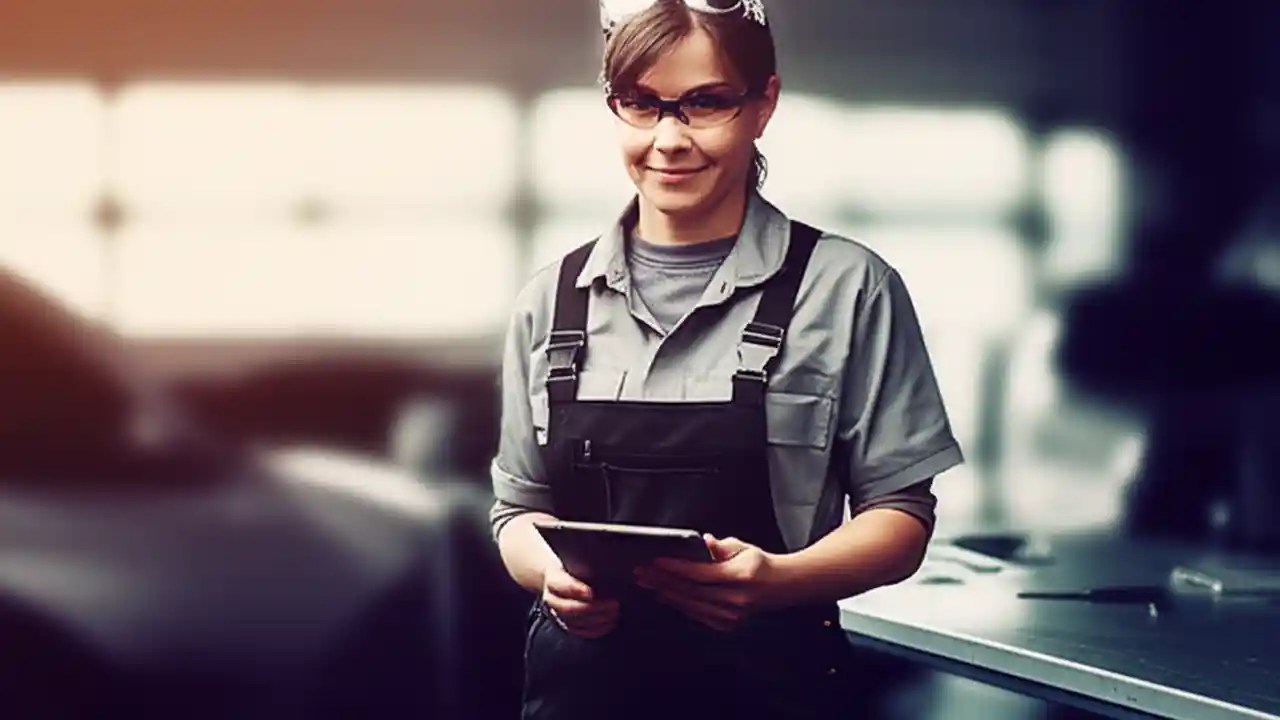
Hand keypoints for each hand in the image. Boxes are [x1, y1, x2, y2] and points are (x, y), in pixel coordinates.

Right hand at [541, 566, 619, 638]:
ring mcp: (558, 614)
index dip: (575, 590)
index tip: (592, 592)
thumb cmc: (574, 567)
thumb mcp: (577, 560)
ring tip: (615, 613)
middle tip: (614, 604)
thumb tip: (615, 564)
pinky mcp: (566, 624)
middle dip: (593, 608)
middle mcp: (552, 599)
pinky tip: (610, 623)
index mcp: (553, 579)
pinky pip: (579, 632)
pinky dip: (595, 630)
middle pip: (569, 608)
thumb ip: (589, 564)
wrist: (561, 578)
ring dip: (597, 619)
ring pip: (575, 622)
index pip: (561, 585)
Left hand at [633, 535, 780, 631]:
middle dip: (663, 581)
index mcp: (739, 576)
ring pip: (691, 606)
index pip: (699, 573)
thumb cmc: (760, 564)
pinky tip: (666, 597)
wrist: (781, 586)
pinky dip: (680, 605)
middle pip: (690, 591)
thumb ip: (721, 546)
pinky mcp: (728, 624)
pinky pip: (698, 615)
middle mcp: (735, 599)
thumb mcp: (743, 548)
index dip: (674, 568)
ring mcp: (732, 615)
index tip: (656, 562)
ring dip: (667, 594)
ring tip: (649, 584)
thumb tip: (702, 542)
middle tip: (643, 573)